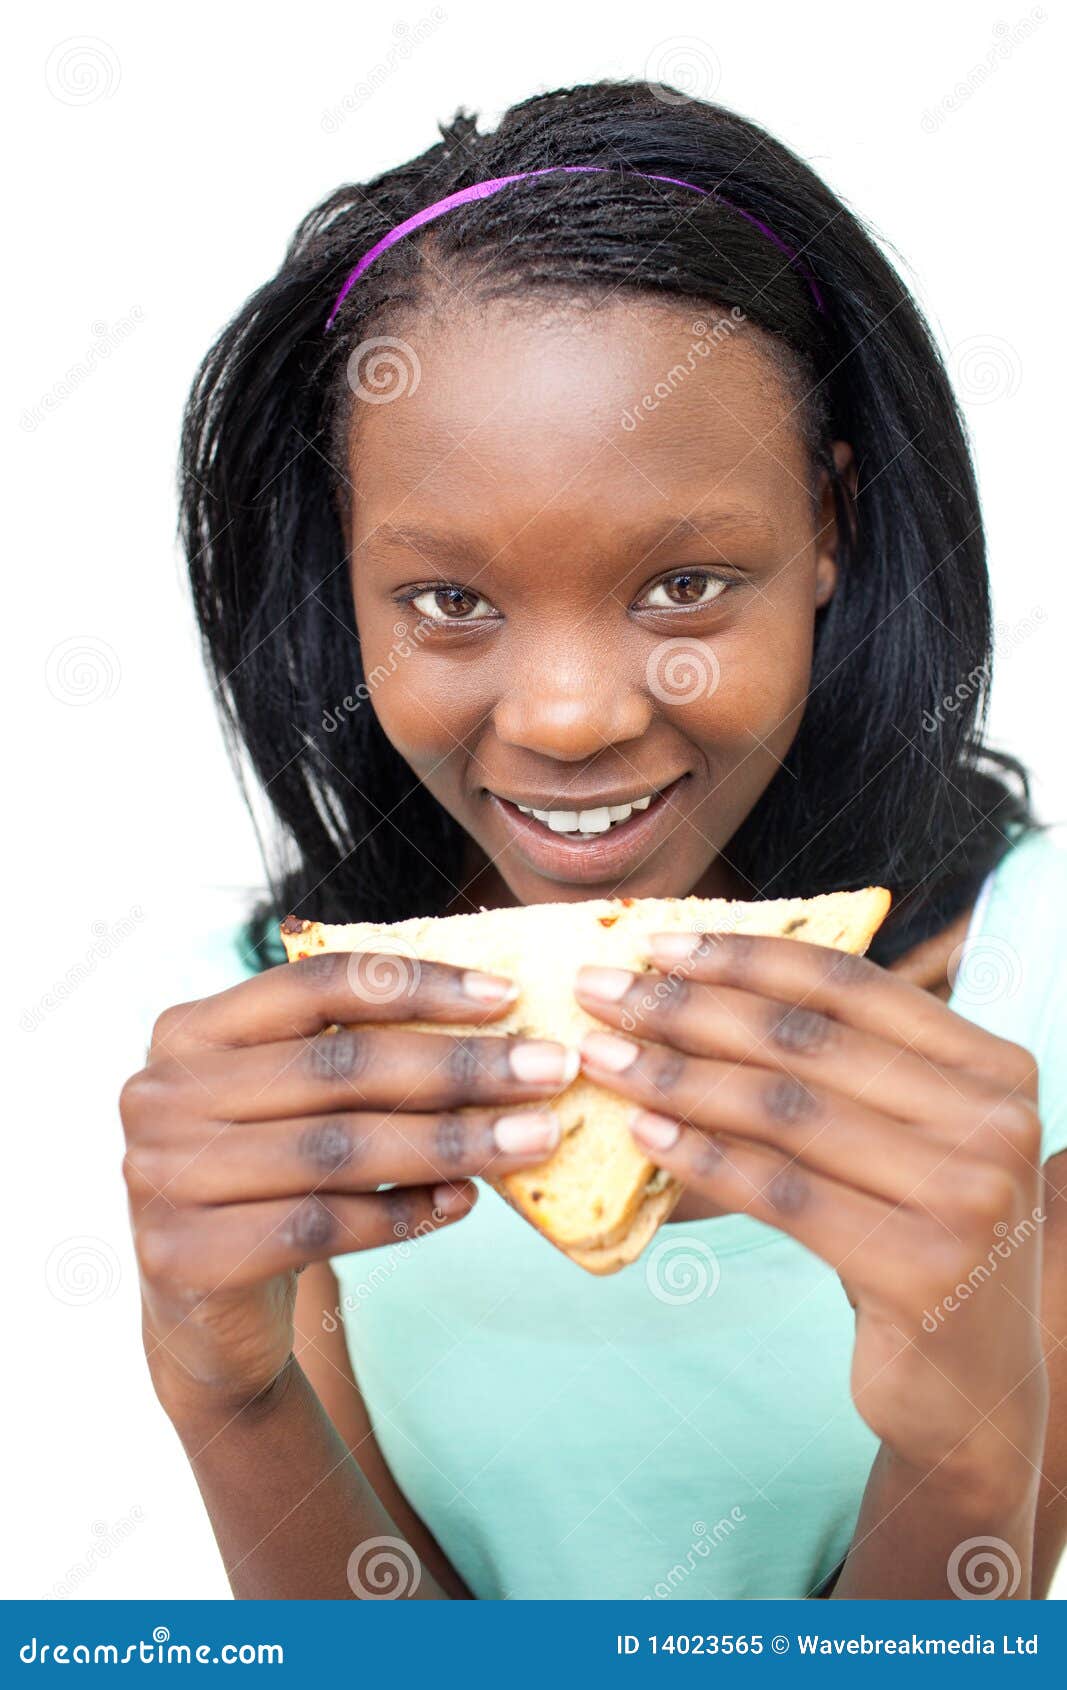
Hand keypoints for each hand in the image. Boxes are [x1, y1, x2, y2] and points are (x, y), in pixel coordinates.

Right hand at [120, 952, 574, 1419]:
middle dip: (460, 1066)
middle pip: (337, 1067)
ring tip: (535, 1138)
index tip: (510, 996)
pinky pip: (321, 1225)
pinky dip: (403, 1213)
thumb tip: (503, 1014)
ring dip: (452, 1142)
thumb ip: (359, 1052)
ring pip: (338, 1150)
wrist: (205, 1313)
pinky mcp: (184, 1257)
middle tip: (552, 1070)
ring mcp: (161, 1176)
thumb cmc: (272, 1179)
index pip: (315, 983)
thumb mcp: (295, 1102)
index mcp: (189, 1030)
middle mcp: (160, 1093)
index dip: (418, 985)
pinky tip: (464, 1202)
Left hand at [575, 933, 1047, 1507]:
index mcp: (993, 1064)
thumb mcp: (898, 1136)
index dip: (744, 957)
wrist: (969, 1384)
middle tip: (601, 993)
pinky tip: (642, 1134)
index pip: (849, 984)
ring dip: (676, 1077)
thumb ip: (837, 1067)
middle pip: (807, 1041)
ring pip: (785, 1111)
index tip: (656, 945)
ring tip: (602, 1058)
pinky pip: (782, 1193)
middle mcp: (998, 1119)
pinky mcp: (924, 1268)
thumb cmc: (912, 1238)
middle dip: (689, 1009)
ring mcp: (970, 1195)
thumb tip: (688, 987)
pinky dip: (702, 1158)